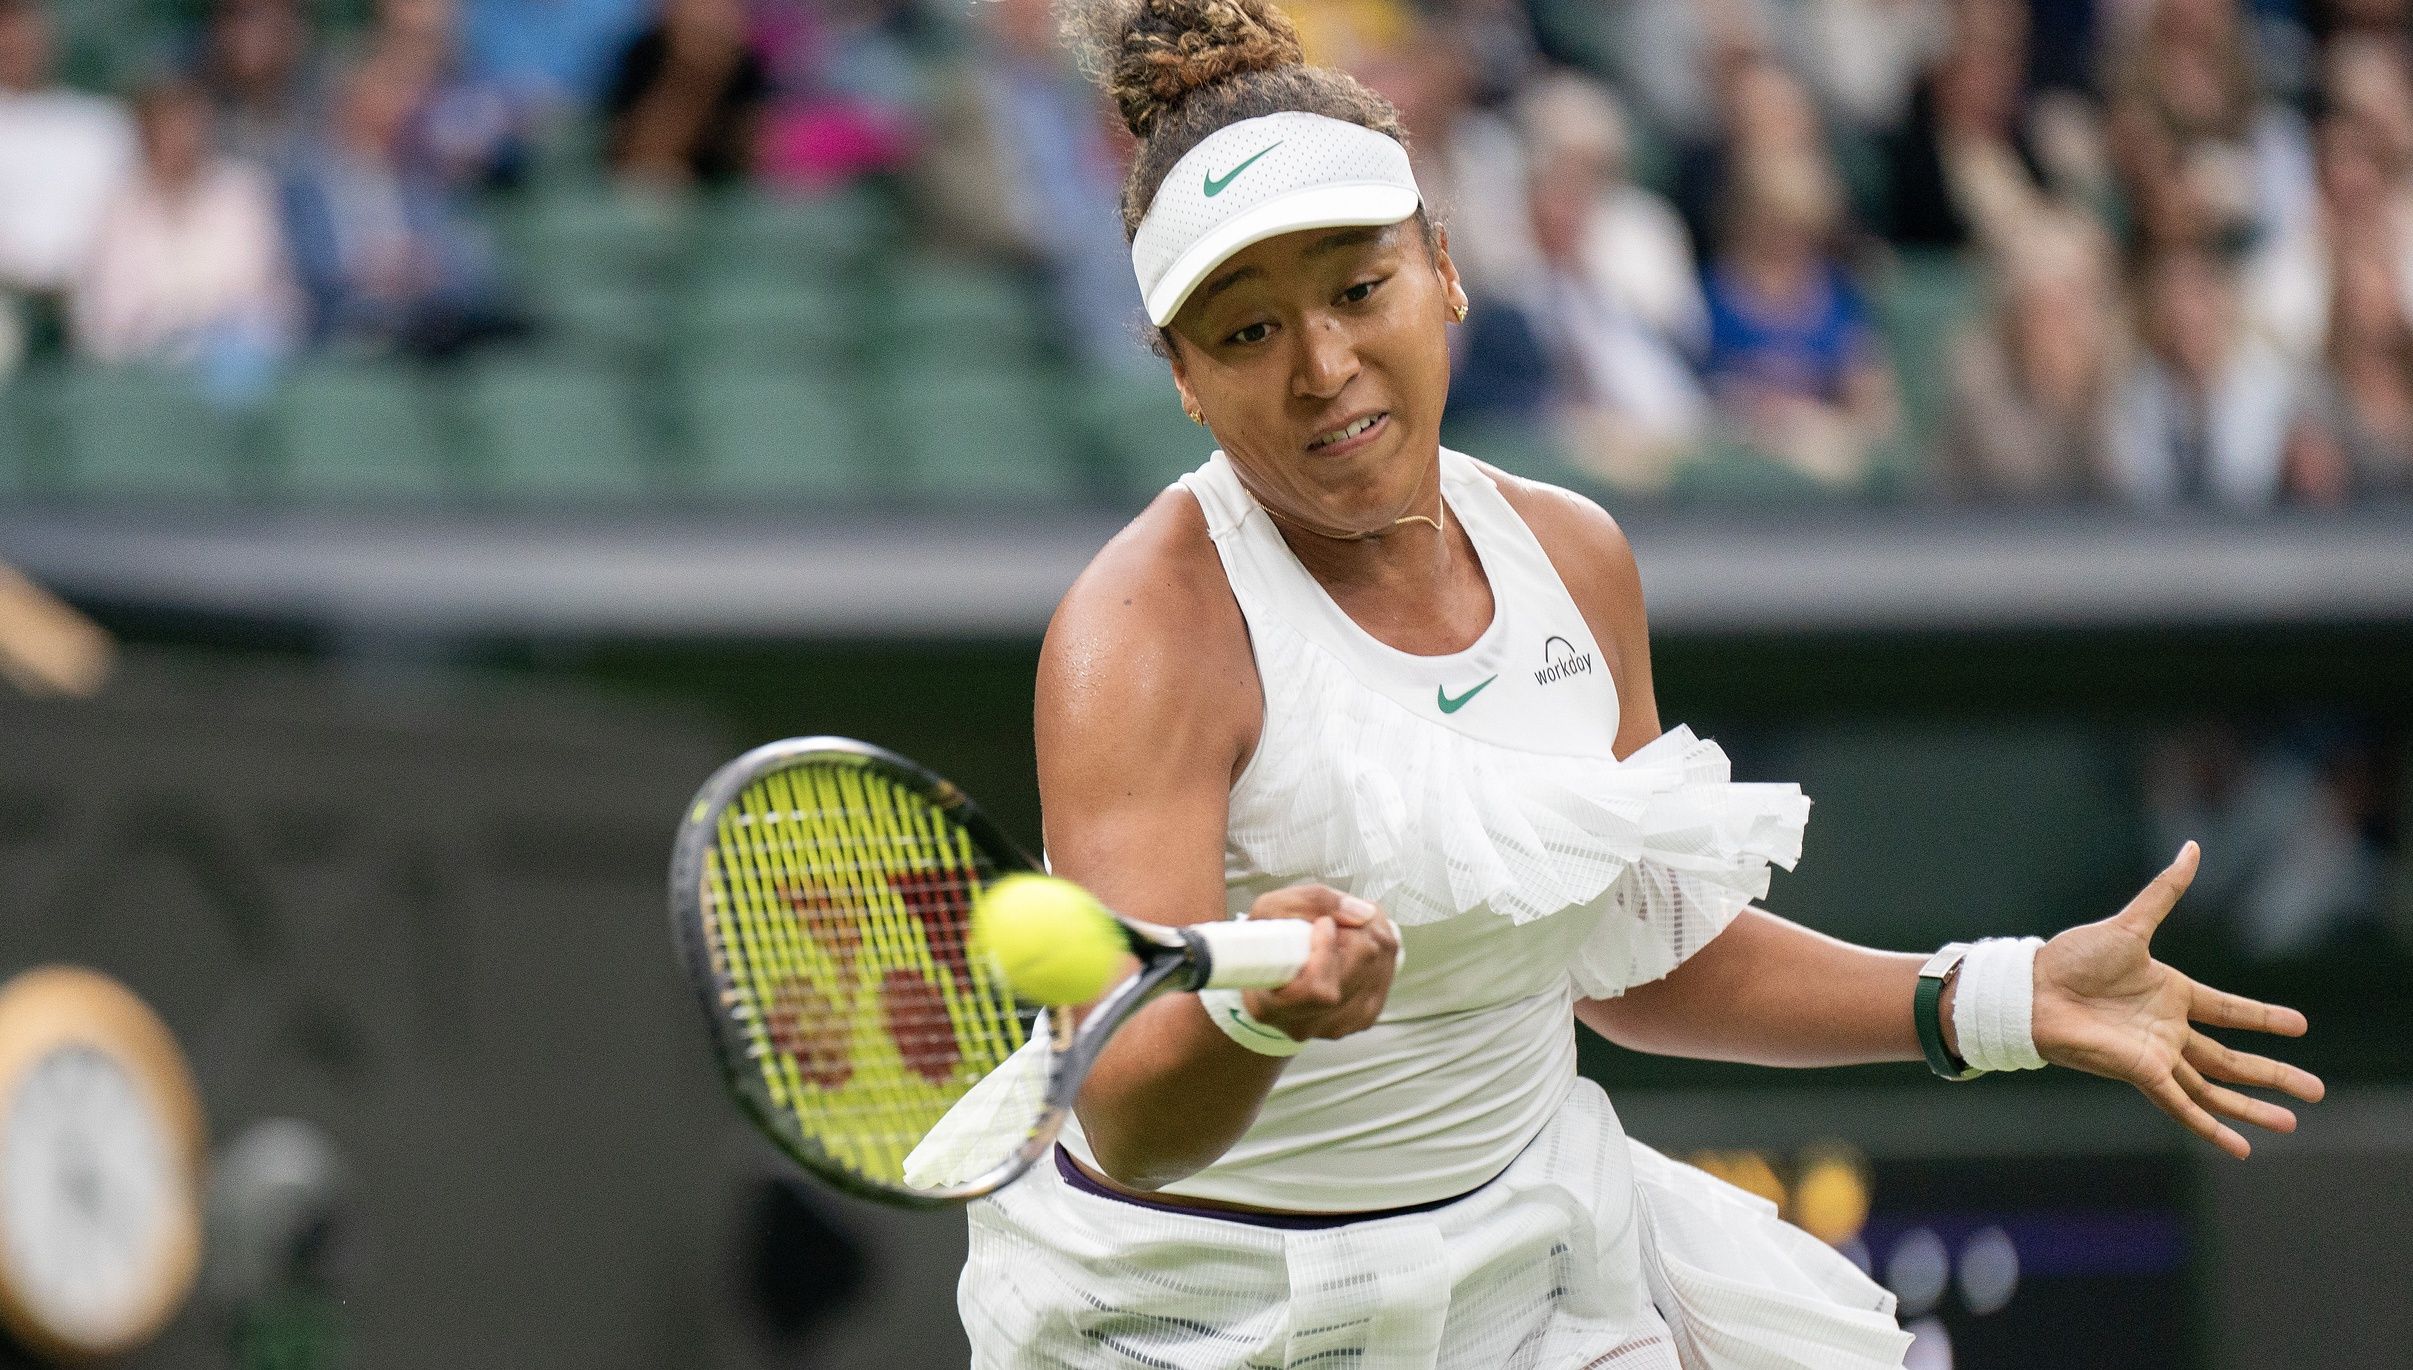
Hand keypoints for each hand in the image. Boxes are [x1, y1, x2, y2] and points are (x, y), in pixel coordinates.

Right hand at [1238, 884, 1399, 1040]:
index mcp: (1271, 1006)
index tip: (1322, 924)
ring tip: (1346, 928)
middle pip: (1358, 968)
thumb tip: (1363, 913)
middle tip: (1336, 919)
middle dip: (1355, 930)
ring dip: (1370, 936)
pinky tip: (1358, 944)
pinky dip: (1379, 952)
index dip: (1326, 950)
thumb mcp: (1271, 908)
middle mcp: (1306, 1024)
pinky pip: (1386, 977)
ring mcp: (1337, 1026)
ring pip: (1379, 968)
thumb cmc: (1265, 941)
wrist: (1270, 971)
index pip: (1317, 990)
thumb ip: (1312, 901)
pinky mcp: (1362, 1020)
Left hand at [2031, 842, 2325, 1156]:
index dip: (2264, 1018)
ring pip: (2216, 1087)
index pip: (2230, 1010)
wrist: (2032, 989)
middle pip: (2232, 1058)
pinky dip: (2209, 1126)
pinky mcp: (2141, 1072)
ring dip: (2253, 1107)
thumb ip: (2165, 891)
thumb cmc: (2072, 958)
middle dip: (2274, 1074)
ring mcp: (2157, 1053)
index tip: (2300, 1025)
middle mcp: (2168, 1028)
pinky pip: (2182, 1105)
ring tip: (2292, 1123)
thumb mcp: (2130, 924)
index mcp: (2171, 992)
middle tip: (2316, 1091)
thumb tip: (2193, 849)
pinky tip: (2240, 1147)